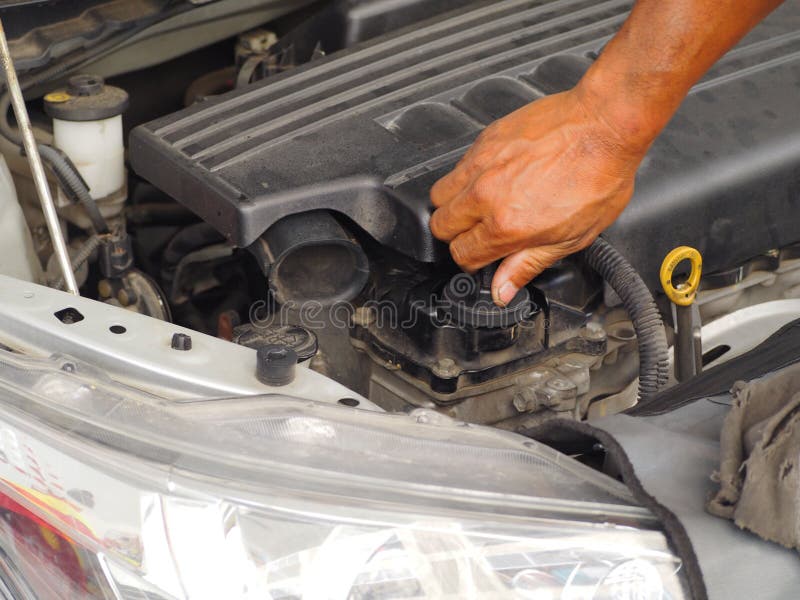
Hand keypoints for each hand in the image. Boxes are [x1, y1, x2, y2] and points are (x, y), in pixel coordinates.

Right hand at [430, 87, 649, 305]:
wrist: (604, 124)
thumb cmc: (598, 175)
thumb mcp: (572, 237)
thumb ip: (528, 264)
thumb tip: (502, 290)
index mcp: (506, 226)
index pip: (462, 254)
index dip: (472, 261)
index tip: (483, 256)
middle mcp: (486, 195)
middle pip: (440, 226)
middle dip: (456, 235)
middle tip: (478, 232)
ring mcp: (482, 164)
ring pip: (439, 195)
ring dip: (453, 206)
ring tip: (479, 206)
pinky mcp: (485, 140)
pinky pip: (457, 165)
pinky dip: (467, 177)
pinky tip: (493, 178)